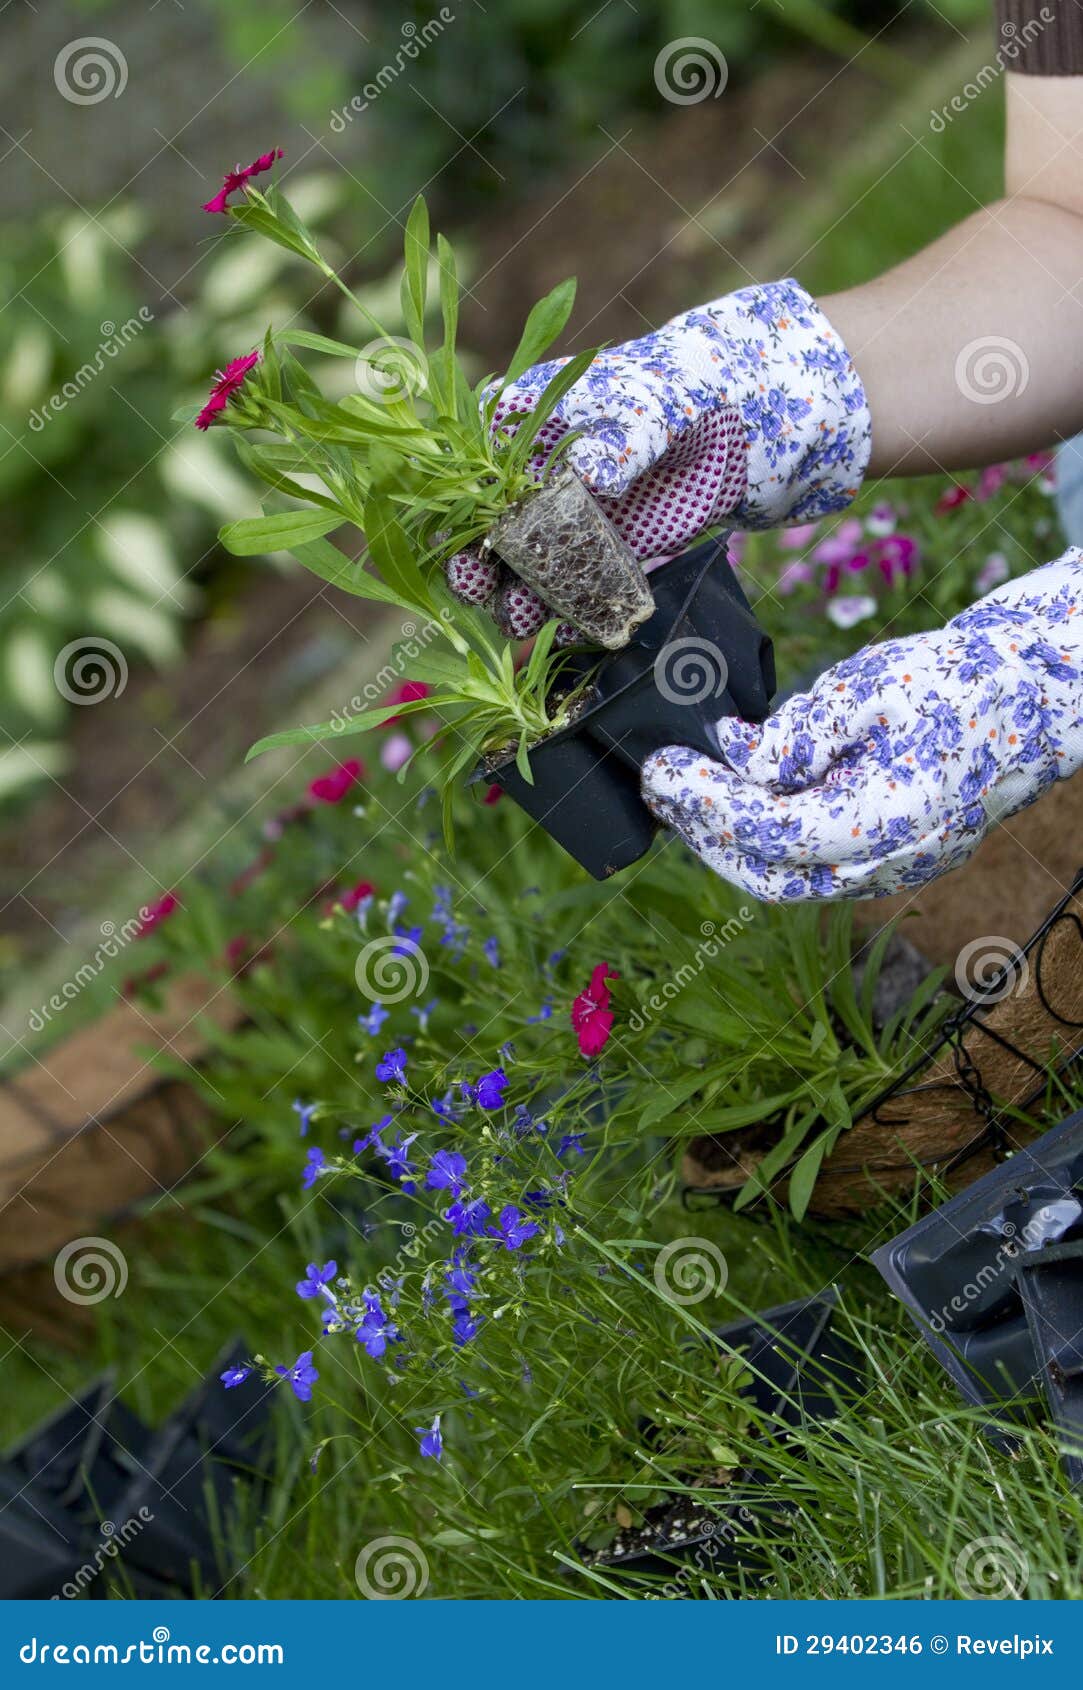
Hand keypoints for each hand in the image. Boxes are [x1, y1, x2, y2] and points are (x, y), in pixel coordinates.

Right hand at [446, 279, 870, 638]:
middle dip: (481, 556)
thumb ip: (629, 430)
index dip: (460, 493)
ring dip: (518, 593)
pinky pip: (584, 584)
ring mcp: (584, 511)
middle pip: (497, 517)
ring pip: (534, 559)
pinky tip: (554, 635)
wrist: (777, 416)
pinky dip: (569, 610)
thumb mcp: (668, 394)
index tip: (456, 529)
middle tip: (476, 587)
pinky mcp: (620, 547)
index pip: (481, 451)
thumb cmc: (711, 382)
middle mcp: (553, 466)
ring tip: (515, 622)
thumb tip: (594, 471)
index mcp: (545, 410)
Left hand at [641, 552, 1082, 901]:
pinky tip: (739, 792)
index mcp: (892, 818)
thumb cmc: (963, 680)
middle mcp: (892, 863)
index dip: (706, 805)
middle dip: (704, 834)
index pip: (772, 834)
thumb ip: (804, 727)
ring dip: (727, 841)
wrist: (1037, 701)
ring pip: (786, 882)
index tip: (662, 767)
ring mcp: (894, 873)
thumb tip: (741, 754)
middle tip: (662, 783)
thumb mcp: (878, 681)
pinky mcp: (890, 864)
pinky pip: (810, 868)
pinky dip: (764, 838)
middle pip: (768, 878)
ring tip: (687, 789)